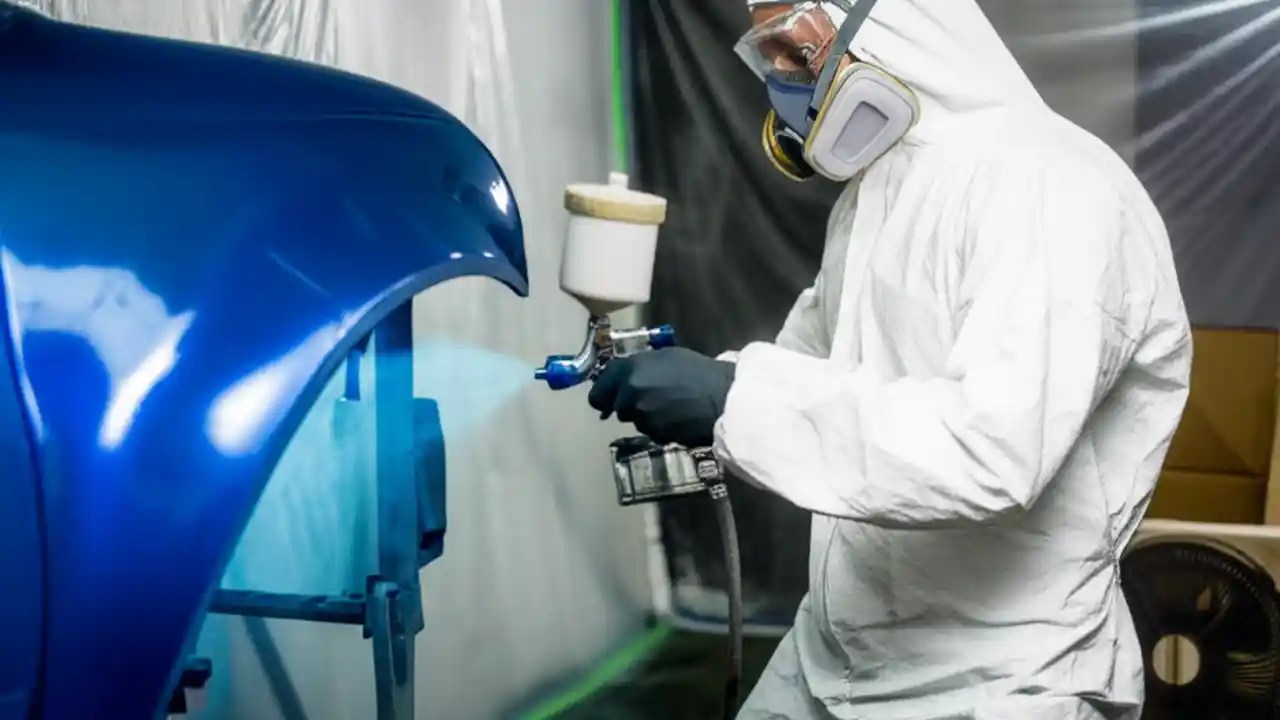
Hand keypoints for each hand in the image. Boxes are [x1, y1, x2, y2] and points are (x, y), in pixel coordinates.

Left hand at [588, 347, 735, 447]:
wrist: (723, 397)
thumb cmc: (698, 371)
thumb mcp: (666, 357)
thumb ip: (640, 367)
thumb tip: (625, 377)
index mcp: (630, 369)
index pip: (599, 389)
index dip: (602, 394)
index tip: (607, 397)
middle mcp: (629, 393)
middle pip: (615, 406)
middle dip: (627, 404)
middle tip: (648, 399)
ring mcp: (641, 416)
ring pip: (633, 419)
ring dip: (644, 416)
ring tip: (668, 407)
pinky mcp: (654, 434)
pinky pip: (650, 431)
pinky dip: (658, 427)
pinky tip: (676, 418)